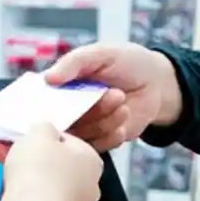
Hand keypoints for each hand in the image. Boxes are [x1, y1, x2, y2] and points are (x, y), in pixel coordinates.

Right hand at [3, 123, 101, 200]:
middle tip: (17, 154)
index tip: (30, 140)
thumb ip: (45, 128)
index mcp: (93, 159)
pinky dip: (29, 195)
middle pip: (60, 165)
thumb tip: (45, 133)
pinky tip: (13, 190)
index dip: (47, 139)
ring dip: (32, 177)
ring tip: (8, 170)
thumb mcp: (40, 131)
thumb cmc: (41, 167)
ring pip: (50, 184)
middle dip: (39, 159)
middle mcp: (91, 184)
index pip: (70, 142)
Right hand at [43, 43, 179, 150]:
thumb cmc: (128, 61)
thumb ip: (74, 63)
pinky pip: (97, 147)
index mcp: (61, 86)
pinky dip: (110, 137)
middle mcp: (68, 109)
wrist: (158, 83)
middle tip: (107, 97)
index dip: (43, 106)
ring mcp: (85, 125)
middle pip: (61, 122)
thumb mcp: (101, 53)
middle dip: (84, 112)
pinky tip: (123, 121)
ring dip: (103, 119)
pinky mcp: (101, 139)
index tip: (54, 106)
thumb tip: (48, 79)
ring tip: (121, 99)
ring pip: (81, 134)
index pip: (41, 101)